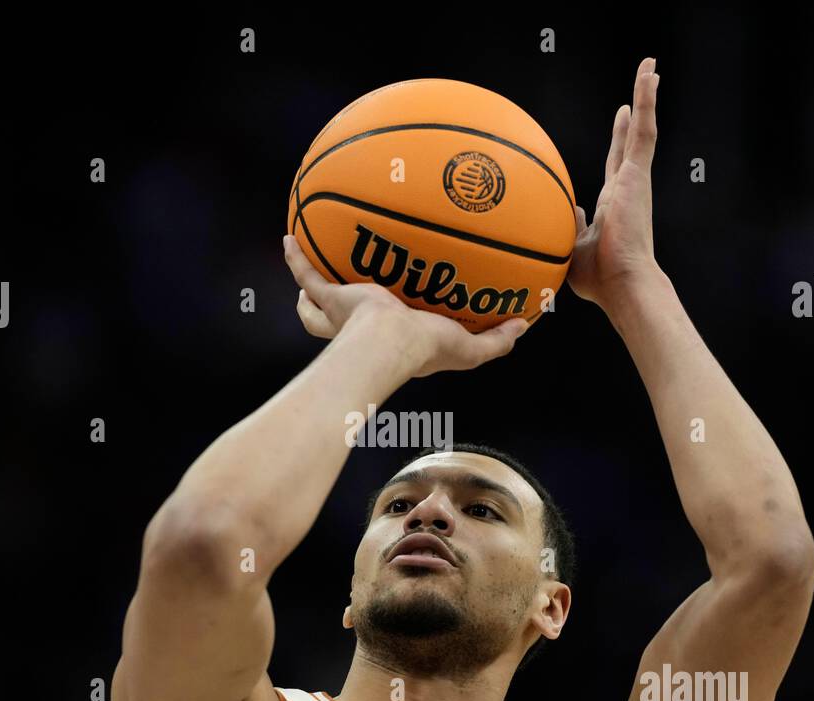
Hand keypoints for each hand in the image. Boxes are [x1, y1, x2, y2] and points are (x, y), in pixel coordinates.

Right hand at [282, 234, 528, 377]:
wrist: (389, 343)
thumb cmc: (426, 349)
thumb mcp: (470, 349)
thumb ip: (498, 340)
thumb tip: (524, 325)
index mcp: (397, 331)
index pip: (393, 323)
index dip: (395, 314)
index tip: (401, 302)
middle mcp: (365, 323)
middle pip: (352, 311)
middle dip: (346, 300)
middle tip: (351, 281)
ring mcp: (343, 309)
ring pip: (322, 296)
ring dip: (317, 281)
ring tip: (314, 255)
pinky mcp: (329, 298)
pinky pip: (307, 274)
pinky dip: (296, 258)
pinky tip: (288, 237)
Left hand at [568, 57, 660, 306]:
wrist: (621, 284)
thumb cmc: (599, 280)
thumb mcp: (574, 249)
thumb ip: (571, 227)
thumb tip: (566, 210)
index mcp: (612, 206)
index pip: (615, 169)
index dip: (618, 146)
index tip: (620, 124)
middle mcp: (627, 190)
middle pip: (630, 145)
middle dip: (633, 118)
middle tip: (639, 93)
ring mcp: (635, 181)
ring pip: (642, 130)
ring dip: (645, 98)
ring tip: (649, 68)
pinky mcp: (639, 174)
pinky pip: (645, 130)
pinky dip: (646, 102)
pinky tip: (648, 76)